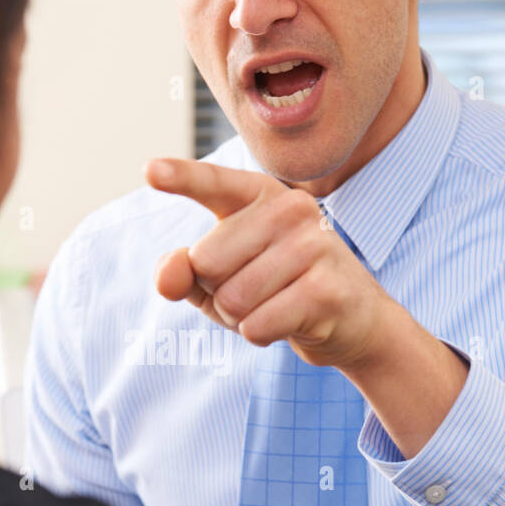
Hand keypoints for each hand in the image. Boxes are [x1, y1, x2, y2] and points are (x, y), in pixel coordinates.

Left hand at [143, 156, 395, 370]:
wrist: (355, 320)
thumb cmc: (278, 291)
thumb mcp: (223, 279)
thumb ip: (184, 272)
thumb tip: (166, 278)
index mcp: (262, 195)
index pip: (213, 184)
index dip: (181, 177)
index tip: (149, 170)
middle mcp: (292, 210)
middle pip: (206, 262)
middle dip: (218, 292)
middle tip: (257, 290)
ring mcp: (314, 247)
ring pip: (231, 299)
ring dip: (241, 317)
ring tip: (275, 305)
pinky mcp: (325, 290)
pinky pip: (256, 325)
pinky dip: (261, 335)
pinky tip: (291, 322)